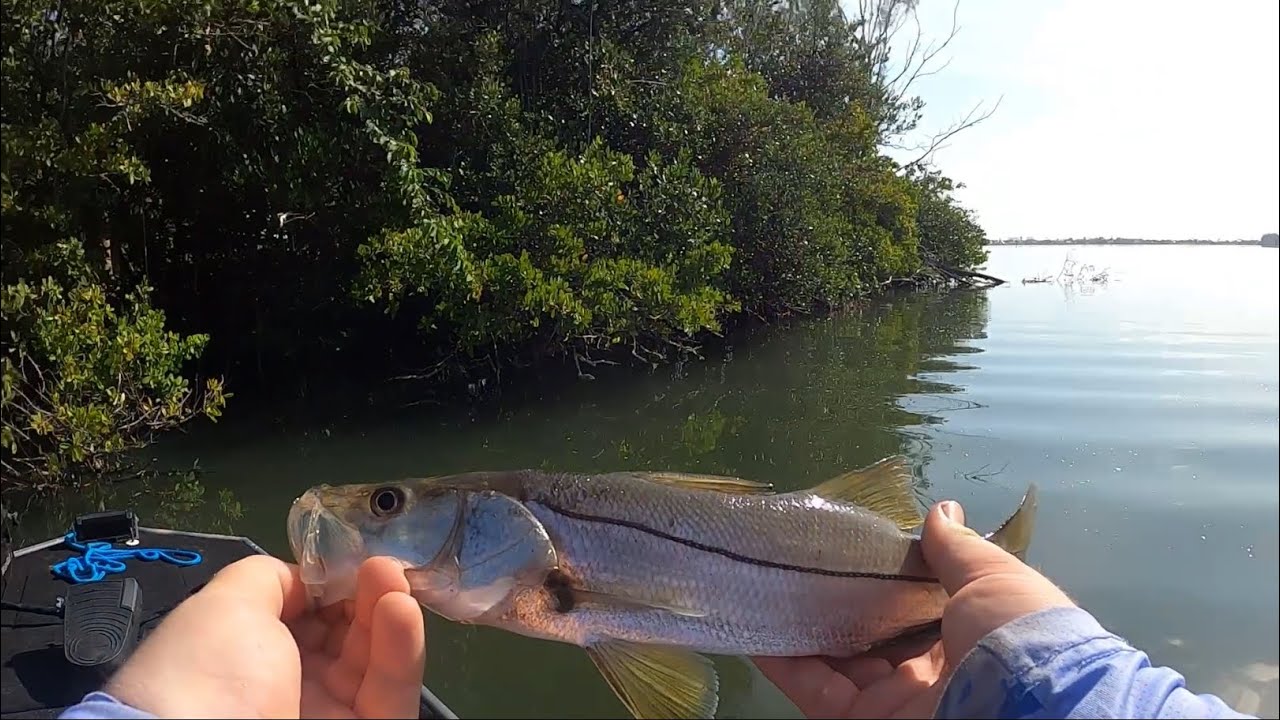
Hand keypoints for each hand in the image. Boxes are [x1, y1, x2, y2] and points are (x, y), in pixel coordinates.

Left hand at [103, 554, 425, 717]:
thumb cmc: (208, 675)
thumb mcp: (224, 604)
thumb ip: (270, 577)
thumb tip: (308, 577)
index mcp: (247, 655)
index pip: (304, 613)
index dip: (330, 583)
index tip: (349, 559)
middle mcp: (289, 684)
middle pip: (344, 633)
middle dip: (365, 592)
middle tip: (382, 565)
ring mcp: (330, 714)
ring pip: (375, 660)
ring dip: (388, 613)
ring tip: (394, 581)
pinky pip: (392, 693)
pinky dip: (404, 650)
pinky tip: (401, 610)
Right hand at [753, 499, 1074, 718]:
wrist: (1023, 708)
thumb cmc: (1017, 635)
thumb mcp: (996, 579)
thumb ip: (958, 550)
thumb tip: (940, 509)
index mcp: (967, 638)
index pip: (917, 608)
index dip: (887, 580)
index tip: (854, 545)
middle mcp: (928, 674)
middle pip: (870, 636)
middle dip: (836, 602)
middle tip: (799, 560)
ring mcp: (890, 701)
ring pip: (833, 661)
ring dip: (800, 627)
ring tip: (767, 584)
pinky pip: (812, 688)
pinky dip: (782, 662)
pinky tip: (757, 626)